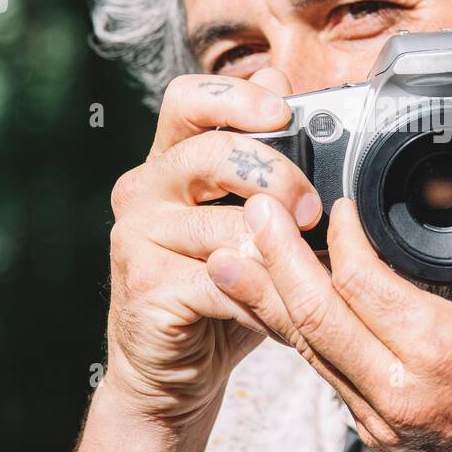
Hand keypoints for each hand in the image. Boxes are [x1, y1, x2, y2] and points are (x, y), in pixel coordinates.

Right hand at [103, 67, 322, 427]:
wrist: (176, 369)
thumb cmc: (221, 285)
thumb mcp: (247, 218)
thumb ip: (261, 155)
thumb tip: (281, 81)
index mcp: (170, 159)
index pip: (189, 98)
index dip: (237, 99)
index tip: (284, 112)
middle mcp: (144, 189)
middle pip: (212, 153)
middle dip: (276, 175)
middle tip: (313, 208)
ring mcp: (137, 236)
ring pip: (225, 226)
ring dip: (281, 253)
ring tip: (314, 275)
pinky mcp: (146, 285)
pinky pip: (223, 280)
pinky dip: (267, 297)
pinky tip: (289, 311)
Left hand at [206, 130, 451, 451]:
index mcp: (442, 351)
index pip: (362, 283)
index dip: (340, 237)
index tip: (336, 203)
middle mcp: (400, 391)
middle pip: (314, 317)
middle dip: (276, 260)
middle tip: (253, 212)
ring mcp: (381, 417)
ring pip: (306, 350)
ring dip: (266, 299)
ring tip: (230, 254)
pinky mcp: (373, 431)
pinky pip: (322, 373)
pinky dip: (294, 332)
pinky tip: (271, 302)